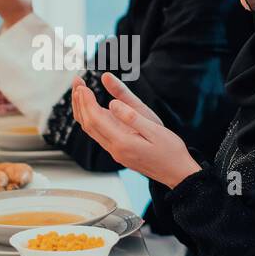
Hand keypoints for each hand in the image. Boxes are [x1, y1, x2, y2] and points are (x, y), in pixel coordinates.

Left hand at [71, 78, 199, 187]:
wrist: (177, 173)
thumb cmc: (170, 151)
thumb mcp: (154, 129)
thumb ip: (132, 116)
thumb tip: (112, 104)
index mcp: (122, 142)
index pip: (95, 119)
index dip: (86, 101)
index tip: (82, 86)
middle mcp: (114, 149)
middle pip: (87, 124)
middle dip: (80, 102)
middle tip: (77, 82)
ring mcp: (115, 152)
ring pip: (91, 129)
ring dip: (83, 110)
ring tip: (80, 92)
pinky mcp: (119, 151)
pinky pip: (99, 133)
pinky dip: (91, 118)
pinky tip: (93, 107)